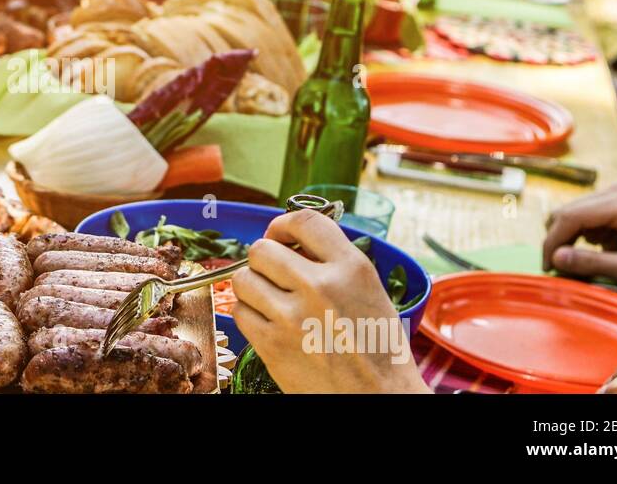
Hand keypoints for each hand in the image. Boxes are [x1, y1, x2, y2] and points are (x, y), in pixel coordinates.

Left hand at [231, 210, 429, 393]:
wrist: (377, 396)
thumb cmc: (377, 346)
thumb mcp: (369, 290)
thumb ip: (332, 263)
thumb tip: (291, 244)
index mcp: (350, 268)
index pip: (305, 221)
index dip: (283, 225)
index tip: (279, 235)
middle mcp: (319, 285)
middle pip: (261, 249)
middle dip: (264, 260)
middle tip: (273, 274)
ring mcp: (292, 315)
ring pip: (243, 279)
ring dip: (252, 287)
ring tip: (270, 300)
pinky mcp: (272, 344)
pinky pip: (239, 312)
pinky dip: (249, 315)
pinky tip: (268, 323)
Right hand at [543, 184, 616, 303]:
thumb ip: (593, 264)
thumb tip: (555, 258)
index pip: (570, 217)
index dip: (552, 243)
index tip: (549, 269)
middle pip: (565, 213)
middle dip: (556, 242)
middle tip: (558, 270)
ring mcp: (615, 195)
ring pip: (568, 214)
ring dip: (564, 240)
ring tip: (573, 265)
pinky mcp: (612, 204)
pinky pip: (579, 218)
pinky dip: (575, 238)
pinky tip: (586, 255)